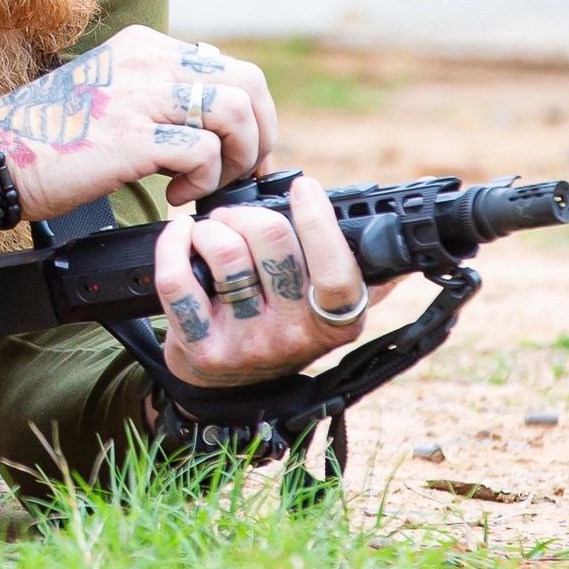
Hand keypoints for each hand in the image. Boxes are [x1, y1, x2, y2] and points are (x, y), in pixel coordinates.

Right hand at [0, 27, 279, 226]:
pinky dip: (202, 183)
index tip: (245, 155)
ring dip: (235, 160)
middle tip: (243, 173)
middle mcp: (146, 59)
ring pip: (234, 112)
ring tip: (205, 185)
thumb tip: (217, 113)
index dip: (254, 116)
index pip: (231, 67)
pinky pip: (203, 152)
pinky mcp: (132, 135)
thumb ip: (158, 92)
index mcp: (144, 46)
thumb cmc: (51, 137)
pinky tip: (173, 196)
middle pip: (247, 81)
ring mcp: (139, 94)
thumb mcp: (111, 93)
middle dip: (260, 135)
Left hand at [153, 174, 374, 385]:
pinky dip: (172, 243)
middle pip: (272, 238)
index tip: (305, 188)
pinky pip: (178, 279)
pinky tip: (180, 235)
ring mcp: (249, 344)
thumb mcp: (323, 306)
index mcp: (336, 323)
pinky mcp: (203, 347)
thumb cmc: (277, 320)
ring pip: (223, 250)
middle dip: (249, 213)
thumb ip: (353, 273)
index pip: (338, 272)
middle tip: (239, 219)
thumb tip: (395, 242)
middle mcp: (296, 337)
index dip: (319, 221)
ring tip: (210, 234)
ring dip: (210, 227)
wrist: (224, 380)